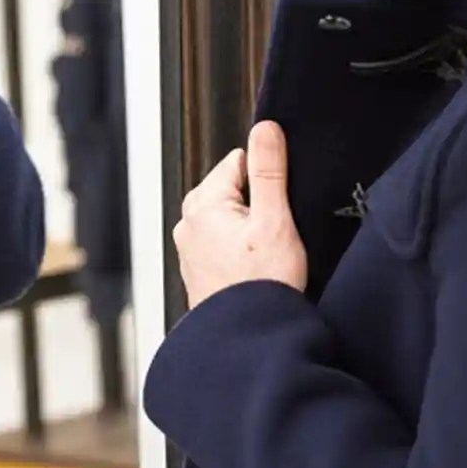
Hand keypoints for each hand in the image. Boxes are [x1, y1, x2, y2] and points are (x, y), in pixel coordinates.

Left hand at [174, 121, 307, 308]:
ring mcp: (190, 250)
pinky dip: (240, 253)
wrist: (248, 339)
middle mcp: (188, 224)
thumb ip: (269, 170)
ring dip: (249, 231)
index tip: (278, 207)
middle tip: (274, 236)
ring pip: (230, 220)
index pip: (240, 162)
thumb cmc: (262, 286)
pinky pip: (224, 246)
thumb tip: (265, 128)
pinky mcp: (199, 271)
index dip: (267, 180)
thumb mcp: (274, 219)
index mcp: (202, 204)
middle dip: (257, 206)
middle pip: (233, 190)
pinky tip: (255, 272)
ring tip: (265, 258)